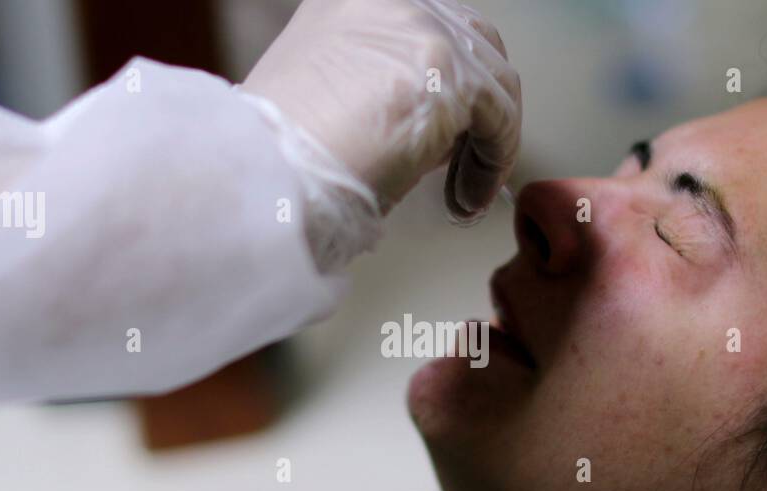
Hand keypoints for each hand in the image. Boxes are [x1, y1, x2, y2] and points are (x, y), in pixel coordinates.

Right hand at [242, 0, 521, 221]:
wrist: (265, 171)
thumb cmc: (280, 154)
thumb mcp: (329, 93)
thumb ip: (386, 85)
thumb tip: (439, 122)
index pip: (430, 26)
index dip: (450, 80)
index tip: (451, 128)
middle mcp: (392, 0)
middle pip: (475, 41)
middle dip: (479, 102)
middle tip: (466, 157)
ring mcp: (424, 29)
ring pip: (495, 80)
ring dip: (487, 140)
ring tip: (466, 188)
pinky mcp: (449, 74)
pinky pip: (501, 118)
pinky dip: (493, 161)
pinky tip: (470, 195)